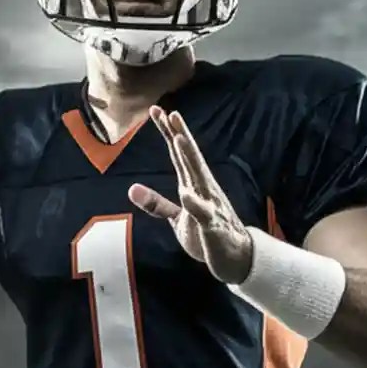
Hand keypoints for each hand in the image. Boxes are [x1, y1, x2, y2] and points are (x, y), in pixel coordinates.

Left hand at [128, 106, 253, 283]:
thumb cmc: (206, 233)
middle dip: (179, 135)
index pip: (178, 155)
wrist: (234, 257)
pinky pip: (203, 213)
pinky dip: (195, 204)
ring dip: (189, 158)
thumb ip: (156, 203)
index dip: (168, 133)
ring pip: (198, 177)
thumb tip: (132, 189)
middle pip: (188, 158)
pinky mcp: (212, 225)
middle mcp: (202, 189)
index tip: (157, 111)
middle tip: (169, 112)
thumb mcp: (176, 218)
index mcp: (192, 185)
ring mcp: (209, 205)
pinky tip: (186, 194)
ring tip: (179, 138)